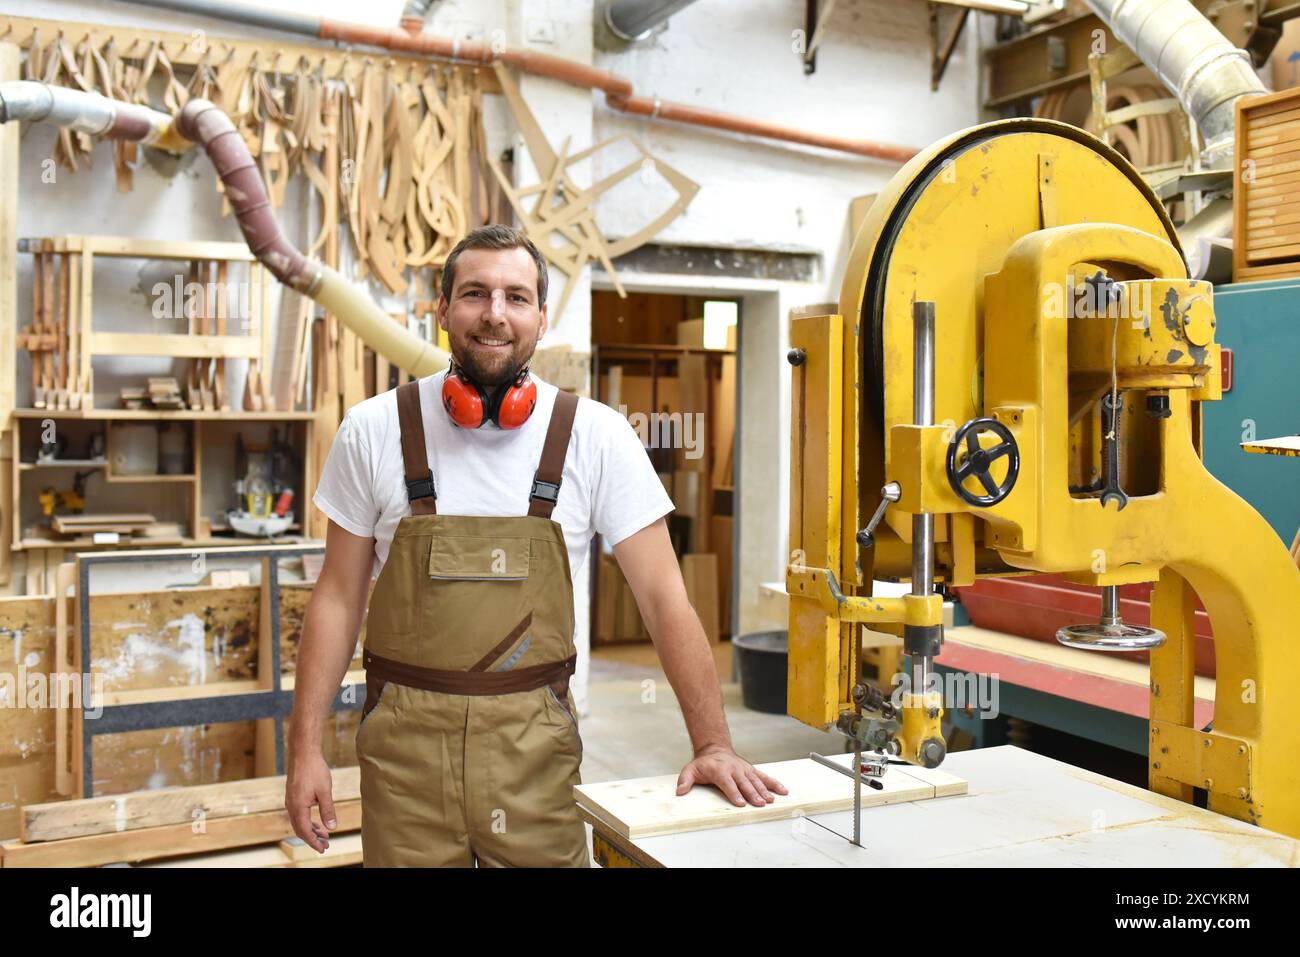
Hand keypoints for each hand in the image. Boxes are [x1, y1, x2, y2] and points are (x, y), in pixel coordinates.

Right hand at [286, 750, 335, 852]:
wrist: (303, 752)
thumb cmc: (314, 770)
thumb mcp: (325, 791)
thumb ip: (328, 810)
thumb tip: (332, 828)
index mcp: (298, 807)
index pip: (305, 831)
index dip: (314, 842)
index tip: (323, 849)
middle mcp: (291, 806)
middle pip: (300, 829)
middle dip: (312, 838)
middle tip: (325, 845)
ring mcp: (291, 800)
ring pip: (299, 821)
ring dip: (310, 830)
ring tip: (323, 836)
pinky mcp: (293, 795)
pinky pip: (298, 814)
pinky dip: (307, 821)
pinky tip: (317, 822)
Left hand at [675, 745, 789, 807]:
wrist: (715, 749)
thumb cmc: (703, 764)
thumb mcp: (690, 770)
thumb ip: (685, 781)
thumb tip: (679, 792)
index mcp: (720, 771)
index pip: (728, 783)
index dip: (734, 793)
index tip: (740, 802)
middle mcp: (734, 769)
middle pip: (744, 784)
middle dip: (752, 794)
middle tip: (760, 804)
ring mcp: (744, 770)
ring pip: (756, 781)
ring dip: (764, 791)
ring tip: (771, 800)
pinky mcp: (751, 770)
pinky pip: (764, 777)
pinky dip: (774, 784)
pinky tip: (783, 791)